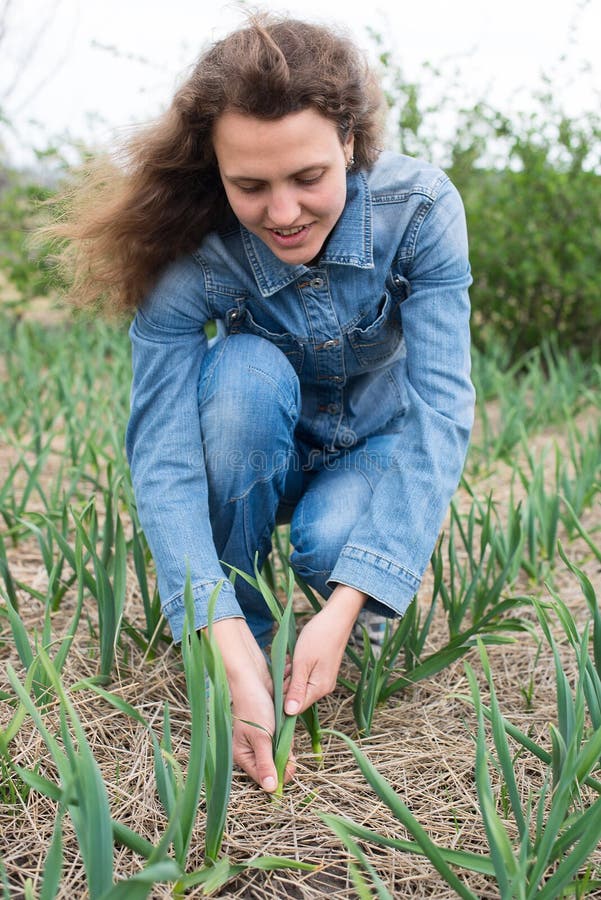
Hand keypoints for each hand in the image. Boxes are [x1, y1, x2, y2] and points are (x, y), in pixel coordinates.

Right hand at [210, 617, 294, 791]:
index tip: (293, 766)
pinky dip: (285, 730)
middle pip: (273, 764)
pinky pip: (280, 737)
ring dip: (285, 741)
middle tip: (286, 741)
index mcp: (242, 755)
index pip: (264, 777)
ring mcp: (259, 738)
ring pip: (279, 750)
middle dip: (284, 755)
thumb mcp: (262, 737)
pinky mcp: (268, 726)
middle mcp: (249, 749)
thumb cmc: (254, 706)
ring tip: (281, 726)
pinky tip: (284, 720)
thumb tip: (271, 790)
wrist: (252, 676)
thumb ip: (266, 762)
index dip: (280, 774)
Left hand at [284, 584, 367, 715]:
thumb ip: (296, 689)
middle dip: (283, 686)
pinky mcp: (322, 670)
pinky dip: (295, 669)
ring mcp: (323, 679)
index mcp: (319, 689)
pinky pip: (304, 676)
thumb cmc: (318, 637)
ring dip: (288, 676)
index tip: (268, 692)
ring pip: (298, 685)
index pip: (295, 708)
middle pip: (296, 697)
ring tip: (285, 661)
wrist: (336, 617)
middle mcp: (323, 688)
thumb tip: (289, 714)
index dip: (280, 703)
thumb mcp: (302, 663)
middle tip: (277, 668)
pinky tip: (291, 658)